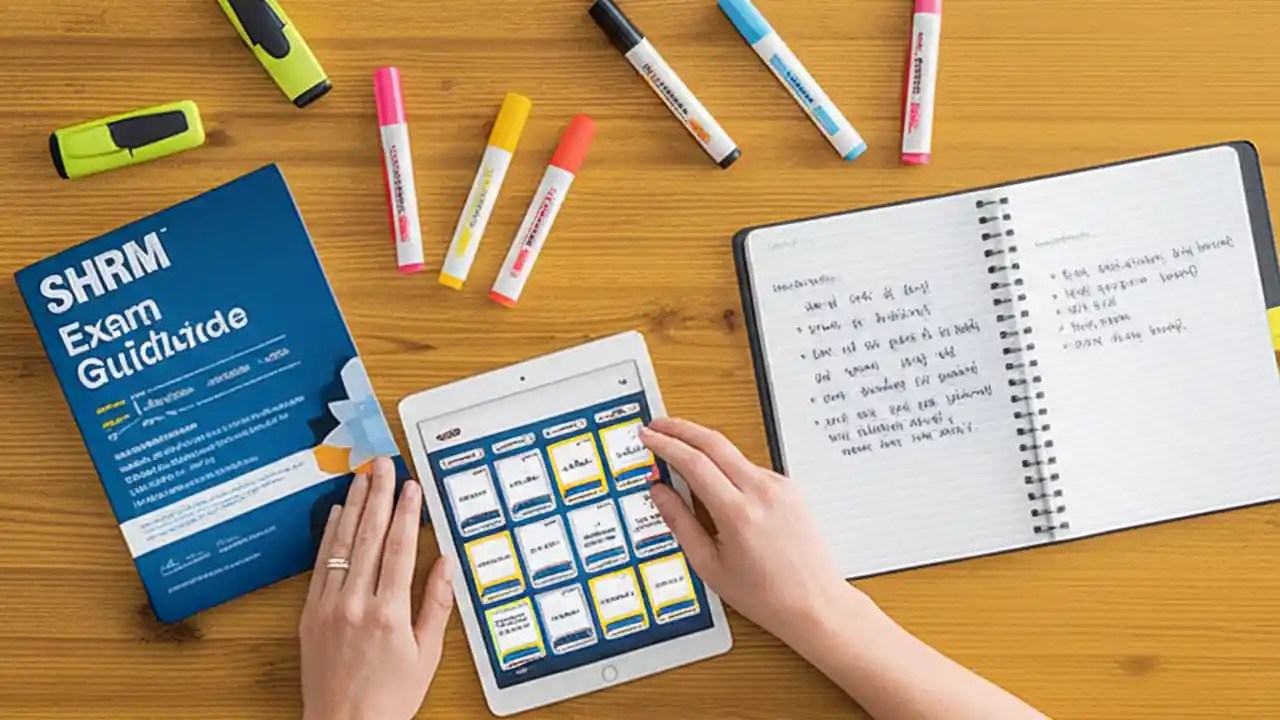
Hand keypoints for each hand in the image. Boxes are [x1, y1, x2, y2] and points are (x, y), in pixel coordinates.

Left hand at [299, 457, 455, 719]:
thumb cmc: (391, 698)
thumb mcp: (427, 655)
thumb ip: (436, 605)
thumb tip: (445, 563)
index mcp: (389, 614)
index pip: (398, 548)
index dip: (406, 512)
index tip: (411, 485)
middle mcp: (356, 604)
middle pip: (369, 536)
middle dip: (378, 495)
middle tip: (383, 463)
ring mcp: (329, 606)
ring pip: (342, 544)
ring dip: (354, 505)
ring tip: (362, 475)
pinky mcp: (310, 613)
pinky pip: (321, 564)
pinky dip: (330, 535)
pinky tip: (339, 513)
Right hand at [640, 418, 865, 645]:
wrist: (815, 603)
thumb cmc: (766, 595)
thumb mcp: (709, 565)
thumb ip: (680, 523)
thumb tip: (659, 491)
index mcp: (738, 513)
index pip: (694, 462)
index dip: (665, 444)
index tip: (648, 436)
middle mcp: (762, 491)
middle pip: (713, 442)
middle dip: (680, 428)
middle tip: (657, 426)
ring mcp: (780, 487)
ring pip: (733, 453)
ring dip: (704, 446)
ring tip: (680, 453)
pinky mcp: (790, 488)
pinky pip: (750, 468)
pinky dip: (727, 466)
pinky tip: (716, 480)